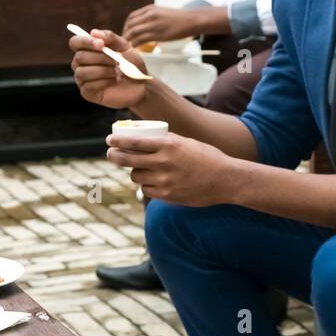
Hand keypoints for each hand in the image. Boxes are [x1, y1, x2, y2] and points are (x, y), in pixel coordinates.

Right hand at [70, 28, 148, 108]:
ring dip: (103, 70)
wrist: (142, 84)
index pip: (75, 42)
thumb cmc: (131, 64)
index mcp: (88, 50)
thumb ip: (110, 37)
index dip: (85, 42)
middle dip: (101, 58)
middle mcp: (81, 64)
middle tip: (117, 61)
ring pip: (82, 72)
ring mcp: (83, 79)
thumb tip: (93, 32)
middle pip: (79, 57)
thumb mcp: (125, 47)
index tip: (101, 44)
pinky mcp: (87, 93)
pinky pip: (88, 86)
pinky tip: (115, 81)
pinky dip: (104, 82)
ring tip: (118, 72)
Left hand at [106, 132, 237, 205]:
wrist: (226, 180)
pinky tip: (154, 182)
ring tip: (141, 169)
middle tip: (111, 154)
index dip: (117, 141)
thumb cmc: (209, 158)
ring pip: (136, 176)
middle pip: (127, 160)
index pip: (134, 142)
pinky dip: (148, 185)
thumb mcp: (188, 143)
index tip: (110, 140)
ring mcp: (164, 180)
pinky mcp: (167, 195)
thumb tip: (145, 141)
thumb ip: (167, 142)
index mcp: (169, 145)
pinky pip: (147, 190)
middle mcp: (164, 162)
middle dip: (114, 156)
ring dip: (135, 172)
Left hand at [123, 5, 212, 45]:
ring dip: (128, 39)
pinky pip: (141, 39)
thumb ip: (153, 16)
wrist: (192, 20)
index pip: (131, 17)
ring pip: (133, 32)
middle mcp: (149, 15)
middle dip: (125, 33)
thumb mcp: (163, 12)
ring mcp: (153, 24)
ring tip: (128, 46)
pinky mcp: (157, 34)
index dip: (126, 25)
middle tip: (126, 41)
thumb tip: (146, 25)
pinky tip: (135, 48)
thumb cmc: (180, 18)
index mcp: (150, 9)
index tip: (127, 32)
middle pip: (130, 24)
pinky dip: (135, 44)